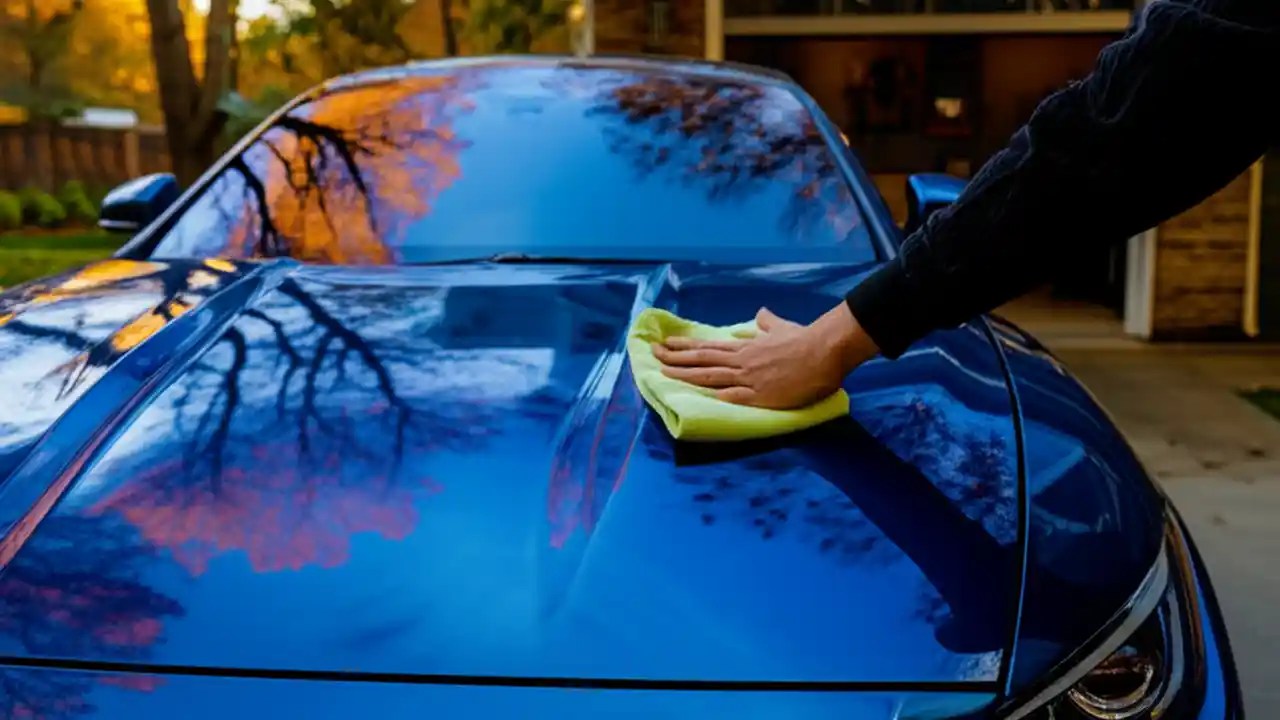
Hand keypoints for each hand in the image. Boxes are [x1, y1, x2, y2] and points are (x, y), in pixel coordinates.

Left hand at [653, 303, 879, 409]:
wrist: (824, 351)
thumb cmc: (804, 339)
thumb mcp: (782, 328)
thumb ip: (768, 323)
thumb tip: (760, 314)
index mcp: (746, 348)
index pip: (709, 348)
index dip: (686, 348)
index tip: (667, 345)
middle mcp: (742, 362)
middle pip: (704, 360)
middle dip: (676, 359)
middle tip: (654, 356)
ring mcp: (751, 379)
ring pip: (712, 377)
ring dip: (686, 375)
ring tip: (664, 373)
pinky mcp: (763, 395)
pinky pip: (737, 396)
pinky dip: (719, 396)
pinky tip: (700, 397)